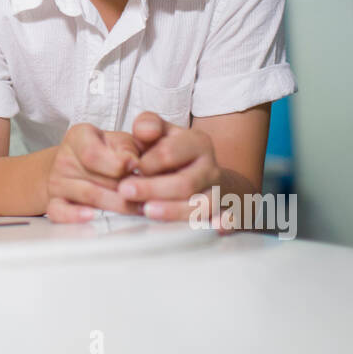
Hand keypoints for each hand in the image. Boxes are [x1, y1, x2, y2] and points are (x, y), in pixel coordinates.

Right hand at [46, 123, 143, 222]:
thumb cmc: (106, 152)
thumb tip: (135, 163)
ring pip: (88, 196)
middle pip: (96, 178)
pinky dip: (75, 216)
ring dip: (117, 204)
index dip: (117, 164)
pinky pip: (59, 212)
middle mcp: (64, 158)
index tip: (136, 167)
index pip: (93, 153)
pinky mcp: (55, 202)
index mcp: (79, 136)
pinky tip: (92, 216)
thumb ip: (131, 147)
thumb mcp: (120, 140)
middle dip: (125, 188)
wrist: (77, 165)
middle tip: (147, 194)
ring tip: (138, 207)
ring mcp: (58, 182)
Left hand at [118, 112, 226, 231]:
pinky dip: (223, 225)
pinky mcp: (221, 214)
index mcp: (197, 143)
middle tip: (125, 190)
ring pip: (201, 206)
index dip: (147, 163)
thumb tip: (145, 130)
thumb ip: (148, 125)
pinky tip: (215, 229)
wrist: (204, 172)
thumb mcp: (161, 132)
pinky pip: (228, 221)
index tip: (128, 169)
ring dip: (173, 211)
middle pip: (184, 183)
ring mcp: (218, 193)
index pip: (170, 153)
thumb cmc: (172, 151)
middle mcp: (211, 168)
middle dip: (152, 188)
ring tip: (147, 211)